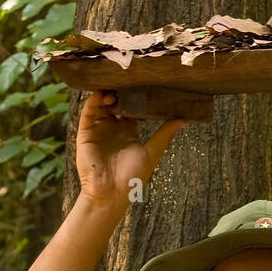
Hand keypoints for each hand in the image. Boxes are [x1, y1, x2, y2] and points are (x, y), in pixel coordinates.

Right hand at [75, 90, 186, 206]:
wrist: (111, 193)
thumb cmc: (133, 176)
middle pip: (116, 102)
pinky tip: (101, 93)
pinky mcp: (86, 132)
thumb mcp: (153, 151)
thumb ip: (165, 132)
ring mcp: (99, 129)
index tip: (145, 82)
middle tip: (129, 78)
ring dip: (107, 93)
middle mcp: (114, 128)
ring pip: (101, 104)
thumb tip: (185, 118)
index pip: (132, 108)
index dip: (137, 96)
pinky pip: (88, 112)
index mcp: (129, 131)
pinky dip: (93, 101)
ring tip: (116, 85)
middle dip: (121, 91)